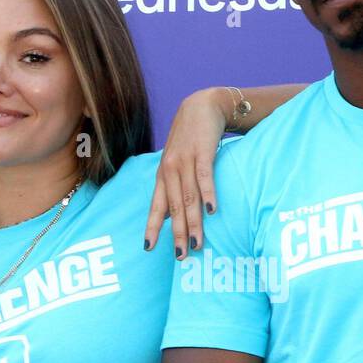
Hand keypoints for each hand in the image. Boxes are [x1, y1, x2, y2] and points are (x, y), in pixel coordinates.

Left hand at [145, 89, 227, 259]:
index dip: (152, 227)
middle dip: (176, 233)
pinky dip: (208, 195)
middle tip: (181, 256)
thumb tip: (176, 213)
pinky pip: (205, 177)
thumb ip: (177, 185)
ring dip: (193, 223)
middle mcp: (170, 170)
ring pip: (188, 197)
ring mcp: (185, 161)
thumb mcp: (179, 162)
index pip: (156, 205)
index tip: (149, 248)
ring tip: (198, 243)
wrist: (202, 106)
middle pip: (173, 207)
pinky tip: (213, 211)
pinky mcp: (202, 152)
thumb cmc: (191, 139)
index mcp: (163, 175)